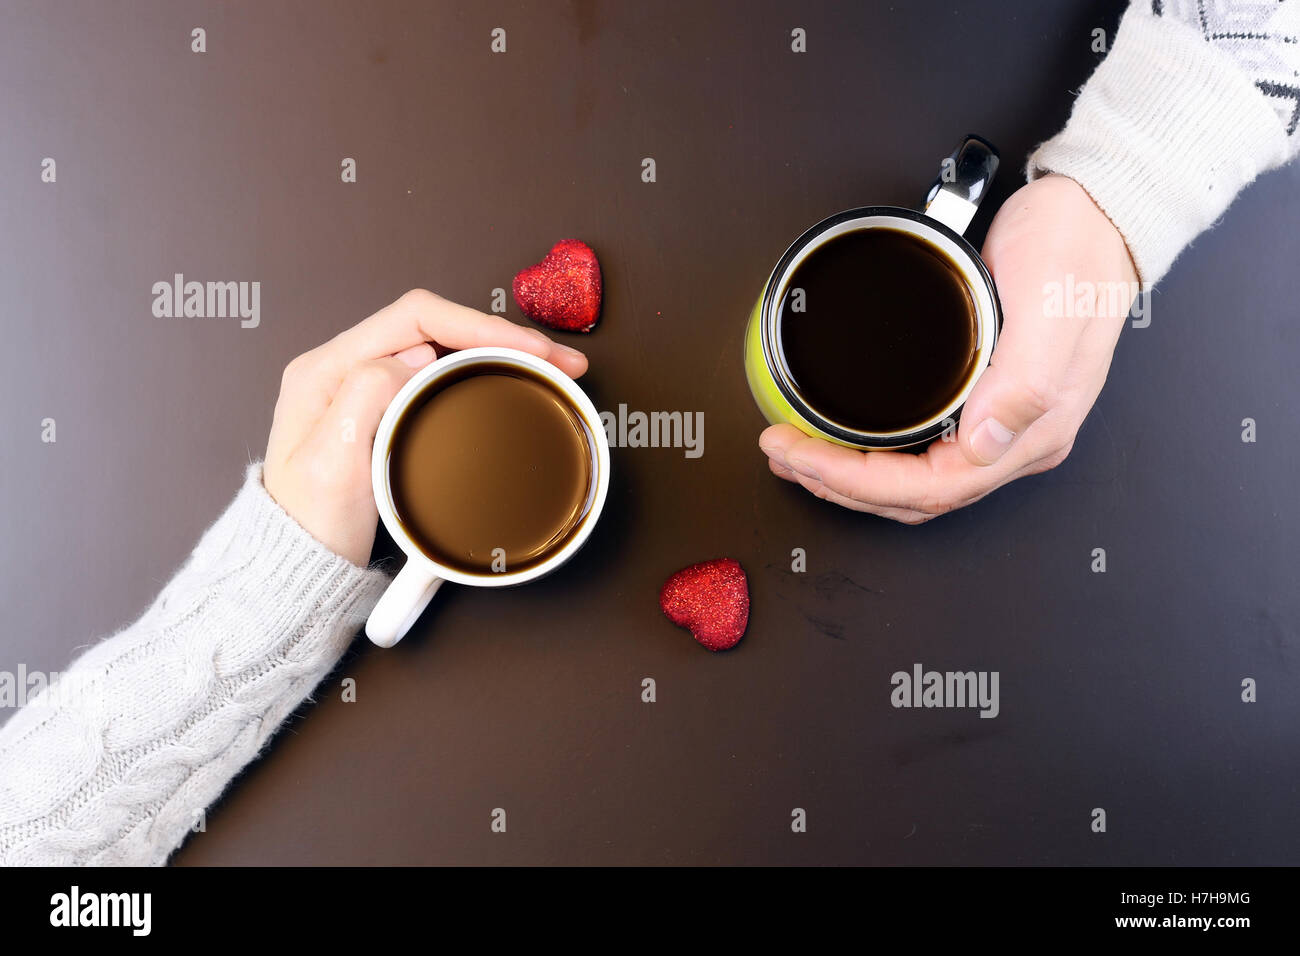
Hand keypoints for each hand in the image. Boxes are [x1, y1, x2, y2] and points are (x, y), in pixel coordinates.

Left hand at [263, 289, 587, 564]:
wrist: (297, 571)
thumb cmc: (308, 527)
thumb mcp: (331, 466)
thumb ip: (365, 396)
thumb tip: (417, 357)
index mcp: (325, 368)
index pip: (416, 317)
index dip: (479, 325)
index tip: (529, 349)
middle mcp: (343, 368)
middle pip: (436, 326)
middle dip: (502, 335)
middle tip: (559, 361)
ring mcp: (364, 388)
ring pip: (444, 348)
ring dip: (500, 352)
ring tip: (550, 369)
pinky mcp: (385, 411)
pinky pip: (441, 377)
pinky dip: (485, 375)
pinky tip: (513, 386)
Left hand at [759, 173, 1138, 522]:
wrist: (1095, 212)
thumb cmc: (1075, 250)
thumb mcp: (1051, 306)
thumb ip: (1025, 383)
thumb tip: (984, 444)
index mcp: (1033, 433)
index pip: (930, 488)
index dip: (856, 483)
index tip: (802, 456)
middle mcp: (1015, 439)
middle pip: (915, 496)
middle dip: (841, 486)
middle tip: (785, 455)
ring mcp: (1001, 423)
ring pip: (915, 479)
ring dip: (852, 476)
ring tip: (799, 453)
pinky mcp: (985, 399)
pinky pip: (922, 449)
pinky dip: (874, 453)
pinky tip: (844, 436)